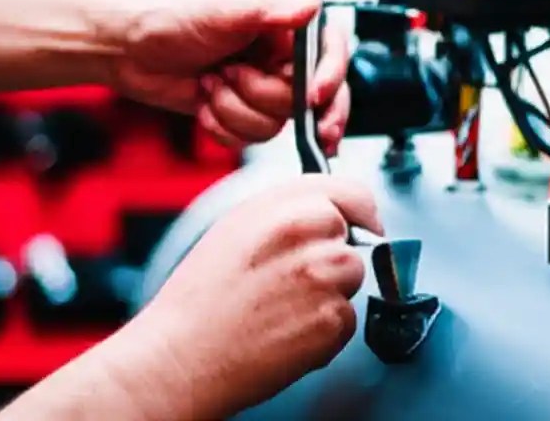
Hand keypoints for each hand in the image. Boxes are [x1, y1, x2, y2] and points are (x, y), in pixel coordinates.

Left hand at [116, 0, 350, 153]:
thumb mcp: (222, 7)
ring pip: (279, 121)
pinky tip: (205, 101)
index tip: (311, 95)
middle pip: (310, 96)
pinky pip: (254, 136)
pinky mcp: (244, 108)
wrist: (128, 50)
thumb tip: (311, 5)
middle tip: (241, 85)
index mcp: (284, 18)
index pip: (331, 50)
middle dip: (268, 97)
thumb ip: (271, 8)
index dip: (329, 76)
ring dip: (236, 108)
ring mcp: (263, 83)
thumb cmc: (169, 16)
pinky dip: (224, 124)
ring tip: (211, 82)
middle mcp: (280, 52)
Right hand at [129, 176, 380, 418]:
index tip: (366, 224)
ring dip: (331, 294)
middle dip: (334, 258)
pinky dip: (325, 330)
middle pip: (355, 240)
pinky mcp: (331, 321)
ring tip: (284, 308)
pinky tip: (287, 332)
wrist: (183, 356)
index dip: (360, 211)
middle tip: (295, 281)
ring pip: (353, 279)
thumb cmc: (200, 299)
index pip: (351, 193)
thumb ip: (285, 212)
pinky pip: (347, 320)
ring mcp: (322, 278)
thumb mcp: (236, 228)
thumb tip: (327, 212)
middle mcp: (305, 235)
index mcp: (280, 207)